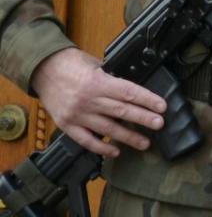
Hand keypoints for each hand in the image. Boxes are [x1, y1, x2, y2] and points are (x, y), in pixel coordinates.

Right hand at [28, 47, 166, 158]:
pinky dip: (101, 148)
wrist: (42, 69)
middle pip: (121, 111)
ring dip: (128, 137)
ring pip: (107, 128)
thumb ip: (112, 79)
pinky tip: (115, 152)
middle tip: (159, 124)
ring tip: (144, 142)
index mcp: (97, 82)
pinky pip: (86, 140)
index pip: (128, 92)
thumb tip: (133, 92)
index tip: (162, 107)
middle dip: (143, 118)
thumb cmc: (72, 64)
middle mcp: (88, 100)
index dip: (147, 100)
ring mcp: (77, 115)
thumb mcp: (96, 65)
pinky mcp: (66, 125)